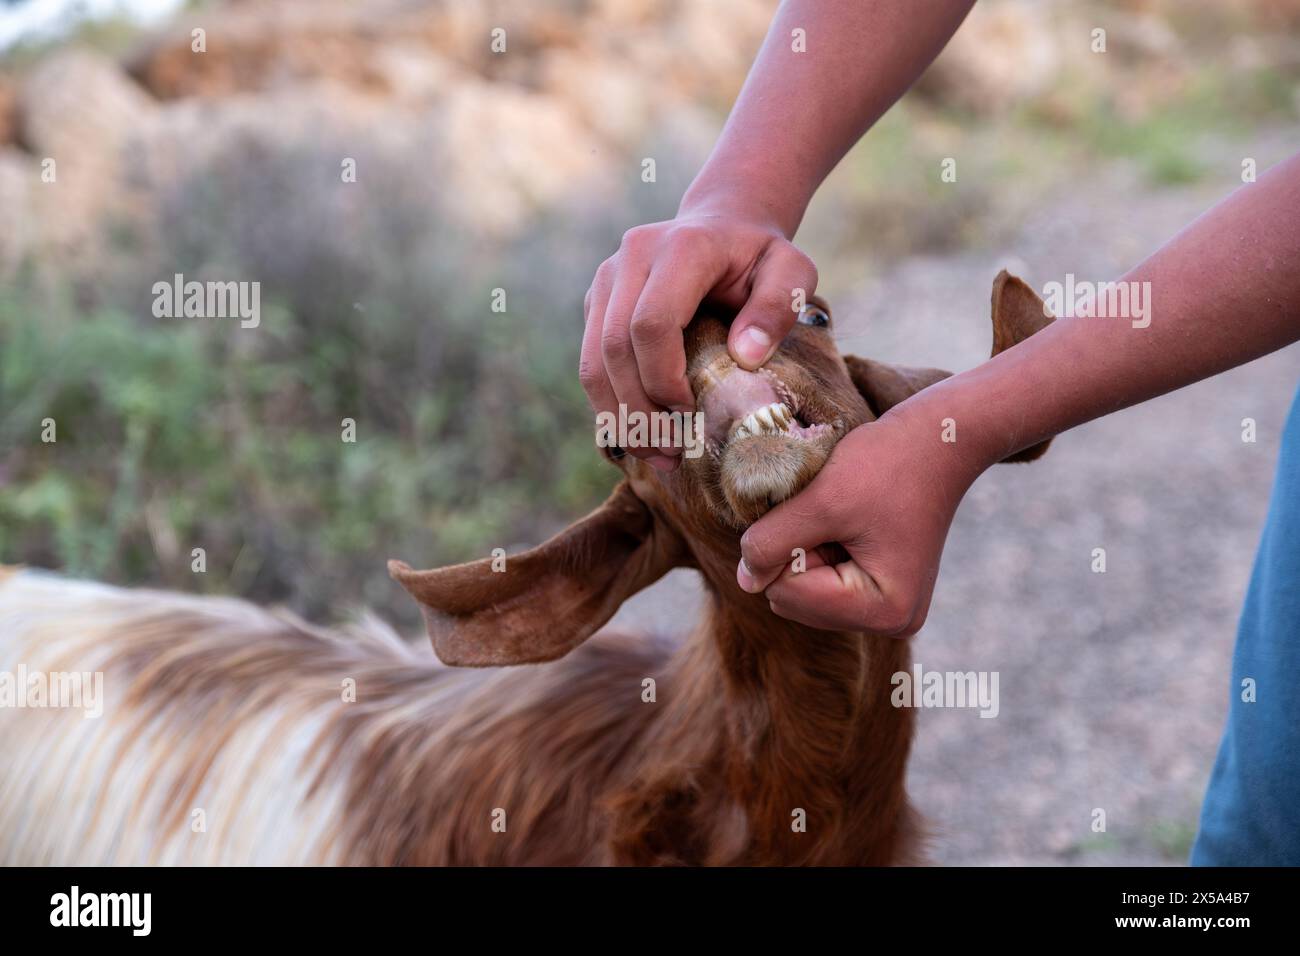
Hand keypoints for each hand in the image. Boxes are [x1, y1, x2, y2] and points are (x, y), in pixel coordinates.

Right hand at [580, 211, 816, 470]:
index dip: (664, 379)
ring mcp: (608, 280)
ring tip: (656, 455)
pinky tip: (640, 437)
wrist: (724, 226)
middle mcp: (632, 257)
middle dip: (640, 410)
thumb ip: (779, 307)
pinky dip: (611, 406)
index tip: (692, 414)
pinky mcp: (597, 303)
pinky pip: (590, 363)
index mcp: (681, 247)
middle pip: (615, 348)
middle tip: (672, 453)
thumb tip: (746, 356)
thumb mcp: (792, 272)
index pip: (651, 323)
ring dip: (620, 417)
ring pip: (594, 362)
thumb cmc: (761, 259)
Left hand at [736, 397, 991, 633]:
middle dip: (797, 553)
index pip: (788, 594)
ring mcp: (889, 612)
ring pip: (803, 594)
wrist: (938, 442)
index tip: (820, 510)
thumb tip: (745, 583)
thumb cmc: (887, 464)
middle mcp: (892, 623)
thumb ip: (771, 542)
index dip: (785, 547)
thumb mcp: (821, 500)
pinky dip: (820, 551)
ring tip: (842, 516)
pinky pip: (823, 584)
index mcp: (883, 609)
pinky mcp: (882, 594)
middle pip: (794, 601)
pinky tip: (848, 524)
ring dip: (807, 551)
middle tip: (832, 512)